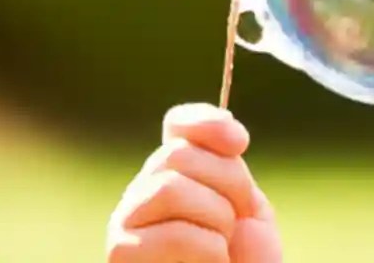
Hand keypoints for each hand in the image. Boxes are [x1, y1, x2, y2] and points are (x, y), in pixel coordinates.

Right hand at [107, 104, 281, 262]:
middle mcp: (143, 193)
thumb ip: (240, 186)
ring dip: (216, 218)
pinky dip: (208, 249)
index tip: (241, 142)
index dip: (208, 123)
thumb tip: (233, 157)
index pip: (178, 125)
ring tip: (223, 246)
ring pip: (170, 188)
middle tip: (239, 221)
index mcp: (175, 175)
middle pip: (178, 154)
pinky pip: (172, 234)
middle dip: (228, 183)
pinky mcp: (123, 256)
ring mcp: (126, 224)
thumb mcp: (250, 221)